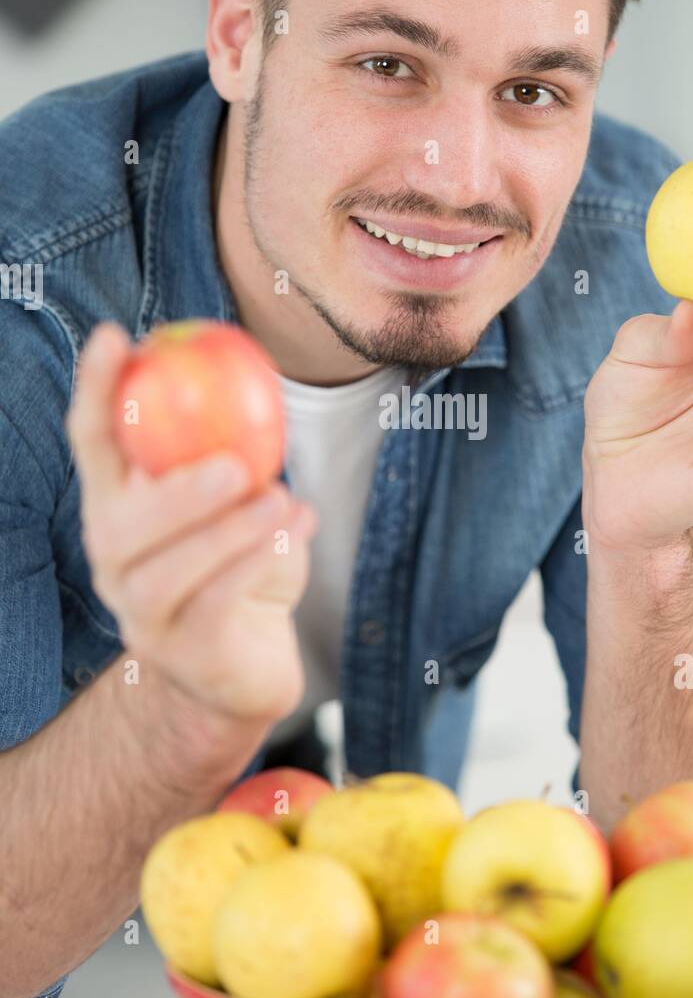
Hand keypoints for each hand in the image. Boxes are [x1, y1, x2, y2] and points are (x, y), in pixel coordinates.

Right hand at [67, 322, 316, 721]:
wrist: (249, 660)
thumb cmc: (241, 563)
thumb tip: (249, 366)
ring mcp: (140, 613)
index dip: (93, 390)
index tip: (114, 337)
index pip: (91, 442)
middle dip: (175, 494)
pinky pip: (212, 607)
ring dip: (229, 535)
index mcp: (117, 505)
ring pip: (165, 575)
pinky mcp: (181, 652)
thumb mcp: (238, 497)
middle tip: (235, 466)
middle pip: (120, 526)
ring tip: (285, 501)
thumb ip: (231, 445)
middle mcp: (113, 560)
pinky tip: (295, 533)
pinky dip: (255, 566)